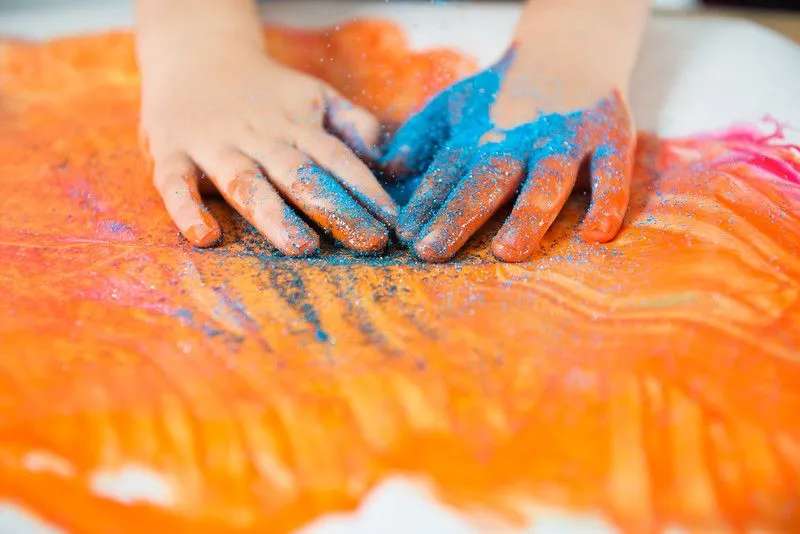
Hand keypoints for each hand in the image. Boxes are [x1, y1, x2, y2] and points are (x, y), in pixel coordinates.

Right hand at [140, 40, 397, 255]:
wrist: (194, 54)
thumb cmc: (266, 90)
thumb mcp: (315, 95)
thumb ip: (352, 123)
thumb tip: (385, 158)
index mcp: (297, 127)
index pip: (338, 160)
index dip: (367, 190)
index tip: (394, 223)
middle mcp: (260, 137)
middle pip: (300, 175)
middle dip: (335, 208)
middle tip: (368, 242)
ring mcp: (214, 145)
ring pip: (246, 182)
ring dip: (273, 214)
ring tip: (301, 247)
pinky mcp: (171, 153)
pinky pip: (175, 183)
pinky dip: (187, 209)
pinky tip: (206, 237)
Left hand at [382, 50, 634, 262]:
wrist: (570, 50)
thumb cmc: (502, 96)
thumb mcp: (455, 104)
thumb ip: (421, 135)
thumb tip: (391, 169)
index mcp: (481, 133)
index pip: (448, 171)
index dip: (425, 203)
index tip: (404, 236)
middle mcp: (522, 137)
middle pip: (488, 179)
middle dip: (458, 214)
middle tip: (432, 251)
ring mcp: (568, 138)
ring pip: (548, 180)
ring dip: (527, 215)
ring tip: (506, 251)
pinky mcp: (612, 137)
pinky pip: (613, 174)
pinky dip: (608, 201)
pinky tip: (596, 235)